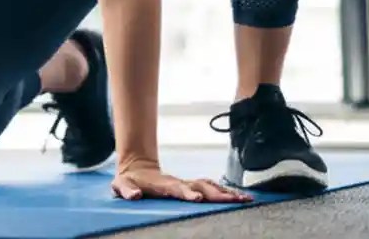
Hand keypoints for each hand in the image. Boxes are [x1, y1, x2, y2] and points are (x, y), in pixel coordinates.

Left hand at [112, 159, 250, 202]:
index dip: (187, 192)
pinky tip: (242, 198)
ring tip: (246, 199)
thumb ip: (126, 190)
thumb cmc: (130, 181)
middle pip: (201, 186)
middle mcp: (180, 183)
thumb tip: (133, 196)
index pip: (178, 188)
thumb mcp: (121, 185)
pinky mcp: (193, 186)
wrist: (137, 168)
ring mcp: (187, 183)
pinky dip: (227, 192)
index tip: (198, 198)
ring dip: (227, 192)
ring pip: (211, 186)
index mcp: (164, 184)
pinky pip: (212, 187)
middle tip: (235, 200)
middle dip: (218, 194)